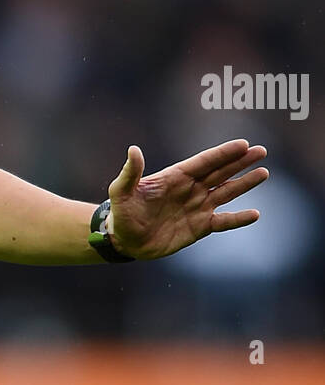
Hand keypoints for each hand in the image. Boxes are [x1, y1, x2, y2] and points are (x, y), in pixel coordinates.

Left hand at [107, 139, 268, 260]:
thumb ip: (130, 173)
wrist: (124, 240)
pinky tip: (255, 214)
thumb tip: (133, 149)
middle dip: (240, 162)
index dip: (223, 153)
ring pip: (226, 192)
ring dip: (244, 184)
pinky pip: (223, 222)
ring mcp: (197, 207)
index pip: (203, 162)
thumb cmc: (121, 213)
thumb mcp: (122, 192)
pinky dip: (238, 219)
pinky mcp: (199, 227)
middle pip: (220, 172)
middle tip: (261, 151)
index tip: (243, 144)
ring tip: (263, 173)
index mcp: (175, 177)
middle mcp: (190, 189)